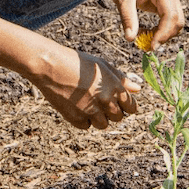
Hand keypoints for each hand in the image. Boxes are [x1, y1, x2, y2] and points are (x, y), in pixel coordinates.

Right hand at [30, 45, 144, 129]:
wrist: (51, 66)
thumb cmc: (76, 63)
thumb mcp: (101, 66)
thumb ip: (121, 79)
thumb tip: (137, 89)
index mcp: (115, 88)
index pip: (132, 107)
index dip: (126, 105)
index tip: (118, 102)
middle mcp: (106, 102)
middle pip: (118, 117)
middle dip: (111, 110)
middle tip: (98, 98)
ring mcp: (91, 113)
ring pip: (103, 124)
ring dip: (98, 116)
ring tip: (86, 100)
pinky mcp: (77, 120)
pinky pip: (86, 125)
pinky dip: (83, 118)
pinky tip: (75, 104)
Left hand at [104, 0, 184, 49]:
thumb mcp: (122, 0)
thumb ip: (128, 19)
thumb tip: (130, 39)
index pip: (170, 16)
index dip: (164, 33)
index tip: (152, 46)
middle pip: (178, 20)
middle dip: (166, 36)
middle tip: (149, 47)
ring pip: (177, 21)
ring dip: (165, 33)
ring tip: (146, 39)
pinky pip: (172, 18)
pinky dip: (163, 28)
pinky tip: (149, 32)